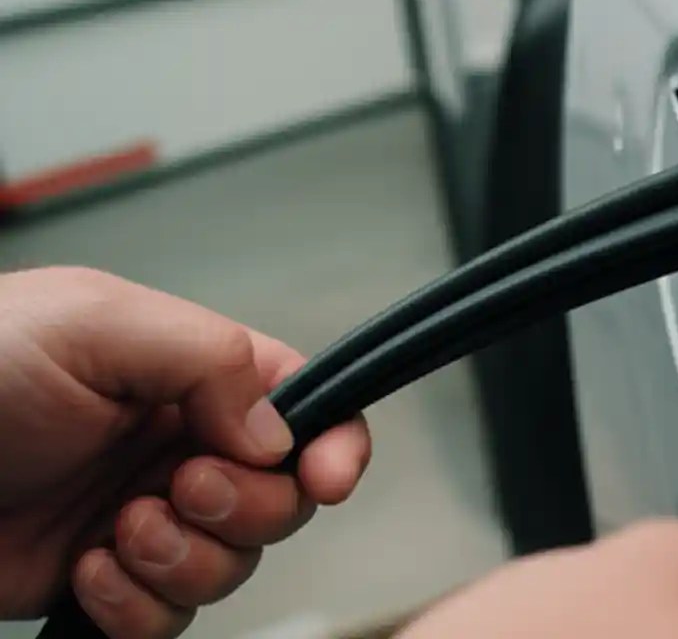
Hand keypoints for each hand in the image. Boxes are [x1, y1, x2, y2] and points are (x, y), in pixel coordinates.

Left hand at [0, 267, 371, 637]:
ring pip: (234, 565)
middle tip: (178, 489)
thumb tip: (280, 431)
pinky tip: (85, 570)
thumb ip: (211, 358)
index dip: (337, 444)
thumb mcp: (96, 324)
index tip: (329, 478)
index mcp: (196, 377)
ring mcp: (148, 518)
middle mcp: (183, 447)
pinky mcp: (107, 582)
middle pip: (283, 500)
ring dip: (185, 561)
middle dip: (243, 507)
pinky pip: (168, 617)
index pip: (309, 406)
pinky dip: (136, 606)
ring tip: (117, 532)